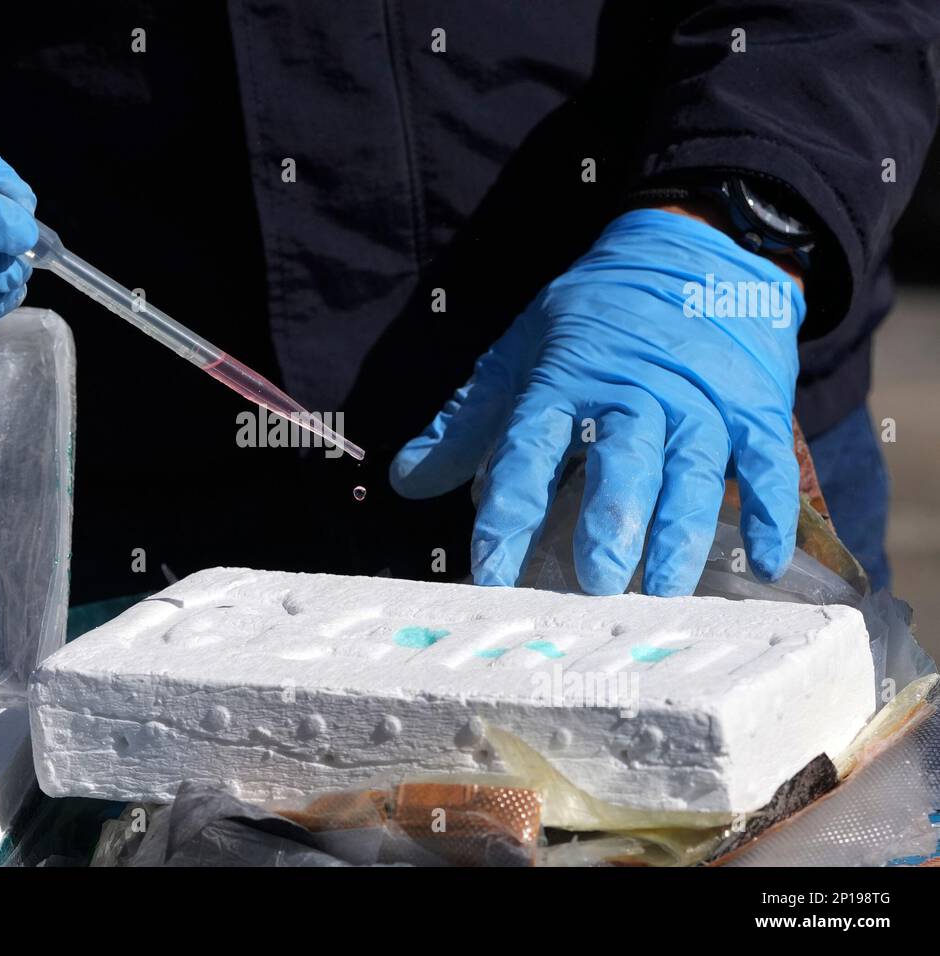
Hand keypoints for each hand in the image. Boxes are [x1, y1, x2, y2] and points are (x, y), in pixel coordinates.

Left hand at [390, 208, 805, 595]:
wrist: (694, 251)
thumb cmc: (593, 317)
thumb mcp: (519, 352)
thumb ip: (466, 422)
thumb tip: (405, 481)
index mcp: (566, 378)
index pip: (530, 448)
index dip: (509, 509)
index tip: (492, 569)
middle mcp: (635, 391)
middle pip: (624, 457)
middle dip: (610, 518)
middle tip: (596, 581)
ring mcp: (701, 400)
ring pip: (695, 467)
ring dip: (682, 528)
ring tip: (665, 587)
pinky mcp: (756, 407)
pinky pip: (769, 463)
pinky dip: (773, 512)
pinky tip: (767, 565)